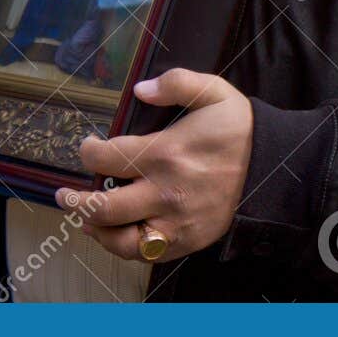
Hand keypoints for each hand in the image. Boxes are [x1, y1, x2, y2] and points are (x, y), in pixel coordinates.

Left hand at [55, 68, 251, 262]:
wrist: (273, 166)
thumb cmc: (238, 128)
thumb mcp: (213, 91)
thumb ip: (176, 83)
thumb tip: (139, 89)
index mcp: (165, 153)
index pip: (108, 158)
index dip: (88, 152)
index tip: (87, 146)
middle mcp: (165, 192)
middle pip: (104, 206)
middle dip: (76, 200)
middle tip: (64, 194)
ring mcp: (176, 221)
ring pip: (121, 239)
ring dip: (96, 230)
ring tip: (84, 219)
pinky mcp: (187, 240)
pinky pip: (147, 253)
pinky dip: (125, 247)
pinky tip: (115, 235)